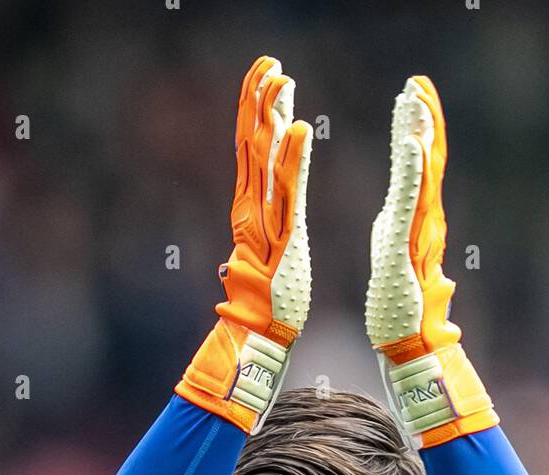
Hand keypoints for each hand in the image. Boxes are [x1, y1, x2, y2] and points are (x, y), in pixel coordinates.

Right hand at [176, 56, 312, 433]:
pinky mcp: (280, 237)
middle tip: (268, 62)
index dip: (257, 113)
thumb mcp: (270, 257)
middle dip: (258, 101)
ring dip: (272, 116)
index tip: (266, 77)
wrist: (259, 338)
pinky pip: (286, 191)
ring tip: (281, 79)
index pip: (253, 152)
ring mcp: (264, 222)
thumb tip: (250, 228)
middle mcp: (253, 210)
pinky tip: (298, 127)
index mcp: (253, 212)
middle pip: (251, 144)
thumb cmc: (269, 304)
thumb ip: (262, 235)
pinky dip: (291, 158)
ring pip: (264, 159)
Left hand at [365, 76, 497, 448]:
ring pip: (424, 173)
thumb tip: (400, 217)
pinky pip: (412, 202)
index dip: (417, 131)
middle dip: (424, 119)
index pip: (418, 168)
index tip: (411, 96)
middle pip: (428, 161)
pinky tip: (415, 143)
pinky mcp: (408, 246)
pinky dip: (414, 170)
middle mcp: (425, 222)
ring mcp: (420, 233)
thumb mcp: (393, 260)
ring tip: (416, 97)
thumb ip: (399, 234)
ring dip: (421, 133)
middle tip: (417, 81)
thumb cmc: (399, 312)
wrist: (409, 348)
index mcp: (415, 223)